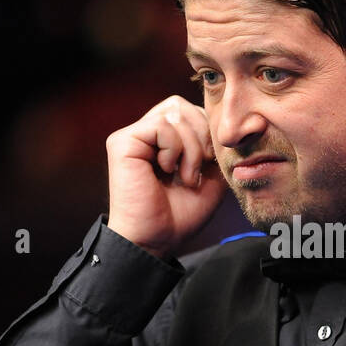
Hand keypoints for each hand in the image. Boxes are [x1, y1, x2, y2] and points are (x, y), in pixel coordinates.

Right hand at [104, 95, 226, 258]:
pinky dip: (174, 148)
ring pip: (175, 113)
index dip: (207, 131)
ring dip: (191, 147)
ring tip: (186, 176)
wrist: (157, 240)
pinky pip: (161, 125)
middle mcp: (145, 134)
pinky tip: (168, 170)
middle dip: (202, 135)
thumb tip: (223, 122)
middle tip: (201, 168)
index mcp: (163, 141)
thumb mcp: (211, 177)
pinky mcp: (122, 142)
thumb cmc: (180, 215)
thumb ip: (214, 146)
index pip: (190, 111)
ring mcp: (132, 136)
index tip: (210, 163)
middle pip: (182, 105)